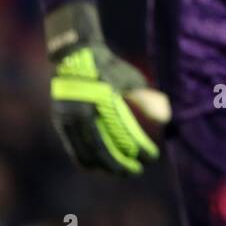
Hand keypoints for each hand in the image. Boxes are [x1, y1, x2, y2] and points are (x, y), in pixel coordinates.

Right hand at [46, 2, 169, 175]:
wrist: (75, 54)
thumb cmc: (109, 66)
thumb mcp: (130, 80)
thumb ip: (145, 98)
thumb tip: (165, 119)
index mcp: (103, 102)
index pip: (124, 135)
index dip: (139, 149)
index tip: (152, 158)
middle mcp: (84, 113)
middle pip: (104, 150)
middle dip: (120, 164)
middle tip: (136, 171)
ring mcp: (69, 118)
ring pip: (86, 153)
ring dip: (103, 166)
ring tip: (118, 171)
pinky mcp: (61, 121)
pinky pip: (73, 147)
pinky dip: (84, 159)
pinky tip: (96, 167)